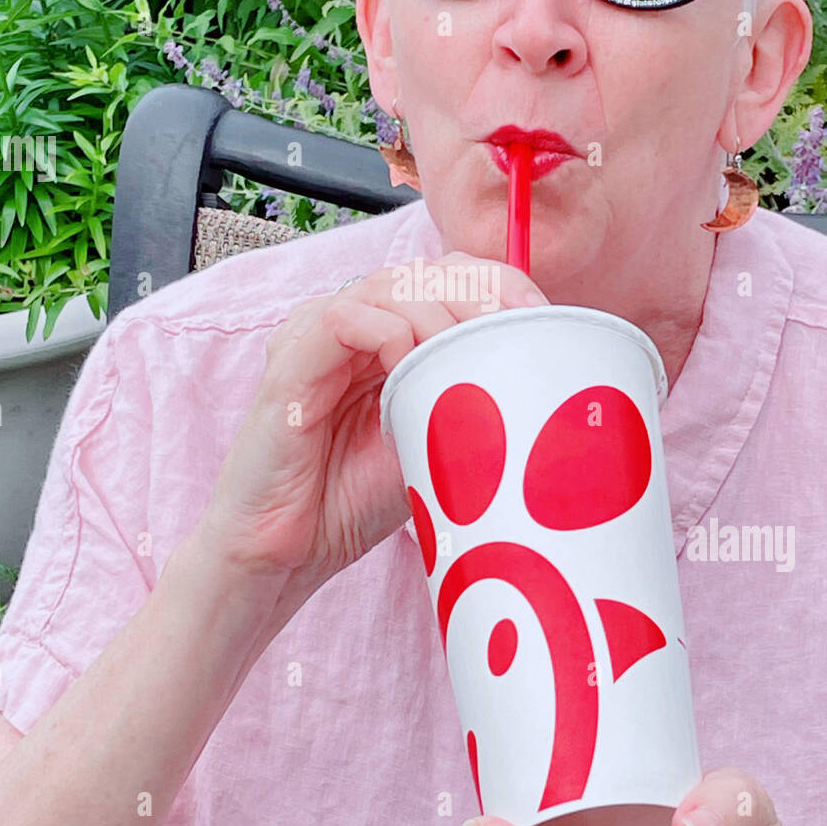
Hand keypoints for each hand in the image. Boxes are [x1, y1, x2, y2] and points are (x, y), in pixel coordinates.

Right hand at [194, 251, 547, 612]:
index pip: (451, 276)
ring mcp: (315, 336)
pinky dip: (389, 334)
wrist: (284, 555)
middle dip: (481, 295)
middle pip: (427, 270)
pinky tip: (411, 368)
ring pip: (390, 286)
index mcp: (386, 332)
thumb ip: (469, 401)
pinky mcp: (289, 361)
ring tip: (469, 358)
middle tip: (516, 333)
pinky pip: (343, 319)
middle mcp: (351, 322)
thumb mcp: (432, 443)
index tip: (542, 322)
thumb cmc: (349, 501)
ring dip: (442, 315)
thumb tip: (540, 385)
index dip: (500, 286)